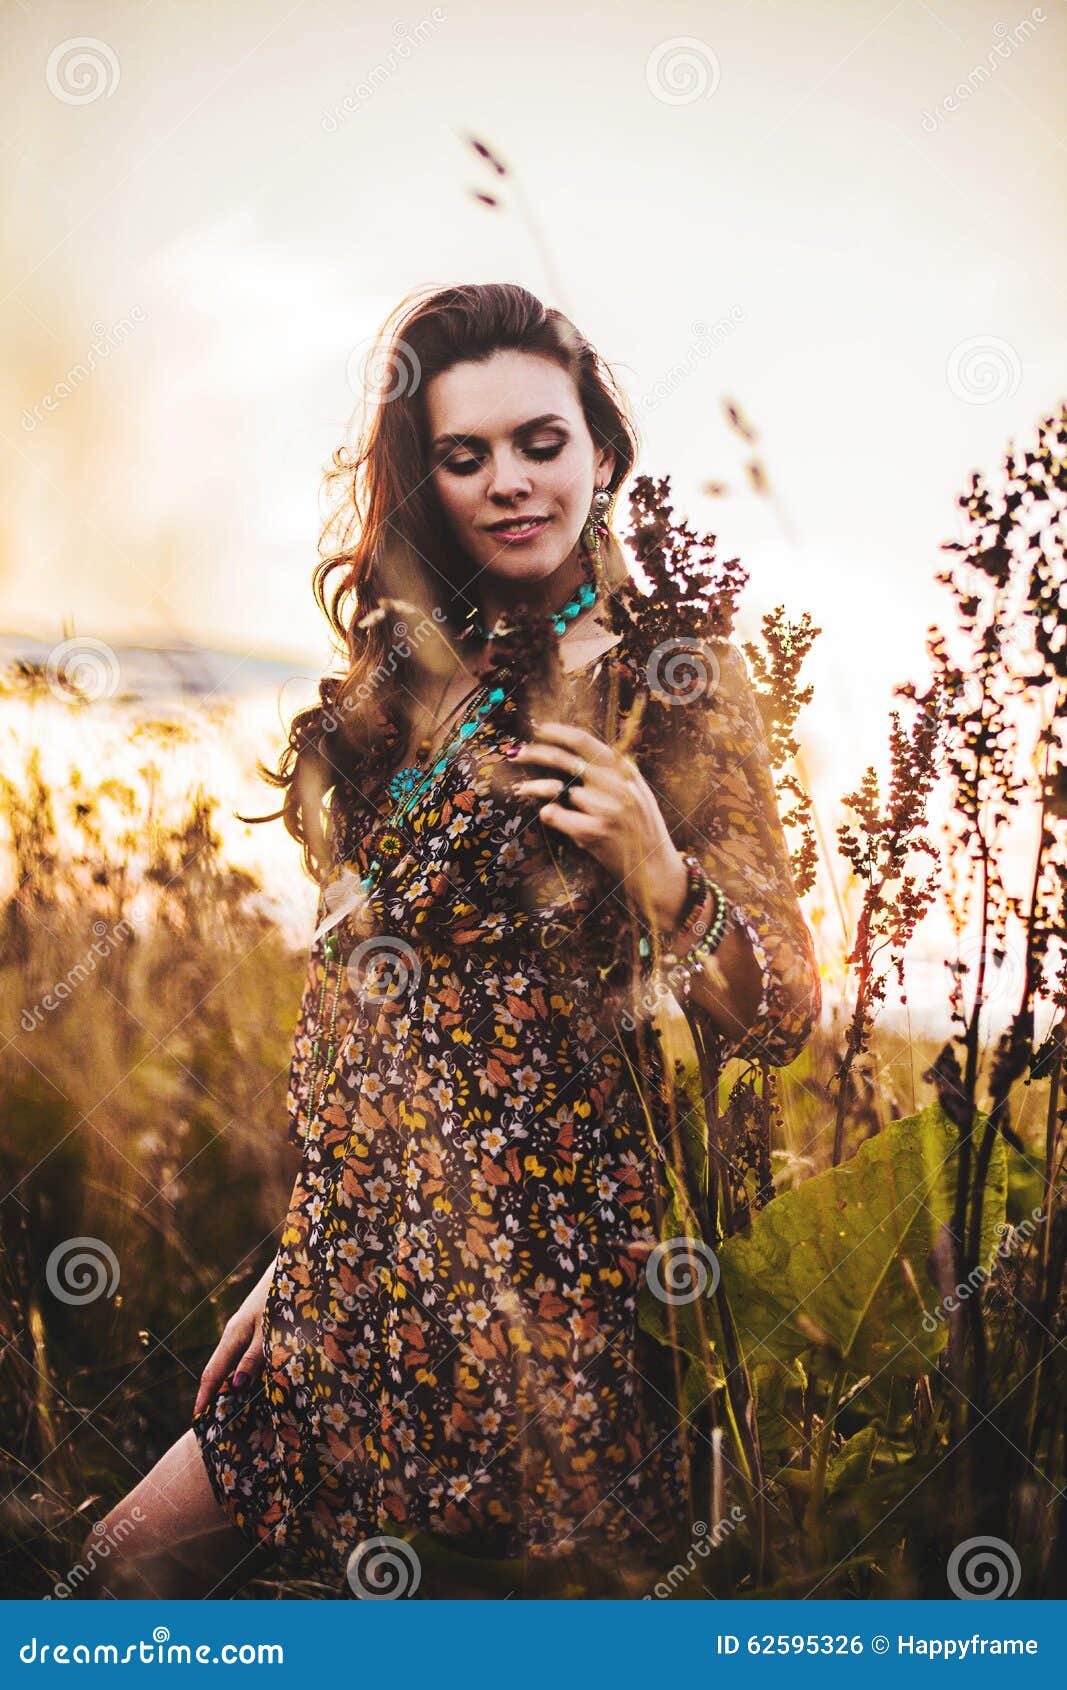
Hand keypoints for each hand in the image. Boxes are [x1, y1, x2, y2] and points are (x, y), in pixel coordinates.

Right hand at [192, 1254, 276, 1416]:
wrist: (294, 1263)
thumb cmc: (282, 1296)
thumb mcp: (269, 1330)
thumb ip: (254, 1357)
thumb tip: (235, 1385)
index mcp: (233, 1335)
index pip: (213, 1373)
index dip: (205, 1397)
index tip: (197, 1421)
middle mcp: (236, 1333)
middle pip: (220, 1369)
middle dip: (216, 1395)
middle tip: (214, 1424)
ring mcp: (246, 1328)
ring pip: (234, 1362)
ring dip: (232, 1385)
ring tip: (233, 1410)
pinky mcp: (259, 1324)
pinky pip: (246, 1355)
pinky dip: (245, 1372)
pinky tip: (254, 1383)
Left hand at [509, 718, 688, 930]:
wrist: (656, 870)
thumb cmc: (643, 831)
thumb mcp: (639, 792)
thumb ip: (617, 769)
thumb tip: (584, 747)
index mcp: (625, 771)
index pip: (586, 742)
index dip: (558, 733)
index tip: (539, 730)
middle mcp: (616, 786)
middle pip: (566, 760)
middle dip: (536, 753)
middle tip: (517, 753)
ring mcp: (605, 809)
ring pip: (557, 788)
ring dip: (534, 787)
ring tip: (522, 788)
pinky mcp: (594, 833)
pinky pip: (557, 816)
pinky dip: (547, 813)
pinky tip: (545, 813)